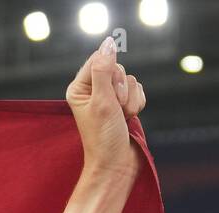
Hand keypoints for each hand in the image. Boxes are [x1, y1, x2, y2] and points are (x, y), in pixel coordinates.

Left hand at [66, 36, 146, 183]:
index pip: (99, 59)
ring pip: (131, 79)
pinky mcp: (124, 103)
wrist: (116, 163)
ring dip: (130, 100)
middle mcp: (92, 90)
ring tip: (121, 117)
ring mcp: (109, 97)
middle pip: (117, 68)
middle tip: (115, 109)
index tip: (109, 94)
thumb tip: (109, 43)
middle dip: (121, 89)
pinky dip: (138, 103)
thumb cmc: (104, 137)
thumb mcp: (102, 101)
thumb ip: (104, 70)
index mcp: (79, 88)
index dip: (111, 73)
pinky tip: (129, 118)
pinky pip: (139, 89)